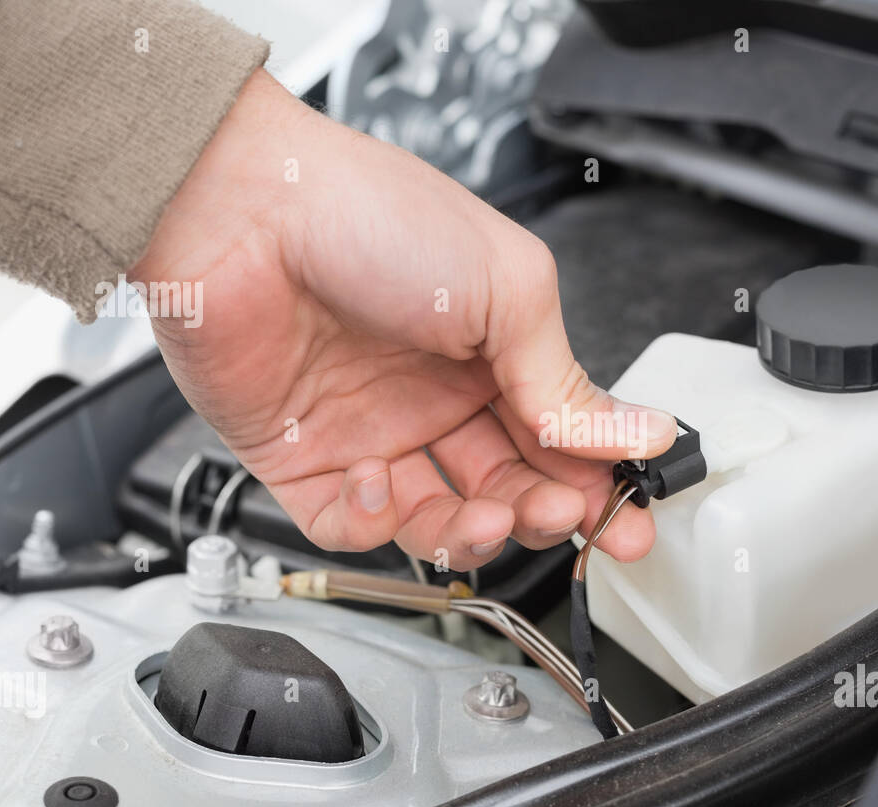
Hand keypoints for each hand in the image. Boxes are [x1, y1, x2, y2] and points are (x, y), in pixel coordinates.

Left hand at [132, 69, 674, 569]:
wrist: (242, 204)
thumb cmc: (369, 215)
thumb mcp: (506, 288)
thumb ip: (563, 380)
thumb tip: (636, 432)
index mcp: (493, 352)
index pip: (558, 440)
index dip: (596, 486)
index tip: (627, 523)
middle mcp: (434, 396)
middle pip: (507, 490)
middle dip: (543, 514)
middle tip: (561, 515)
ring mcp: (371, 431)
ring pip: (437, 521)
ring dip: (470, 530)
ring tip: (486, 513)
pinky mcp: (304, 461)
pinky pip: (350, 526)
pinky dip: (372, 522)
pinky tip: (376, 476)